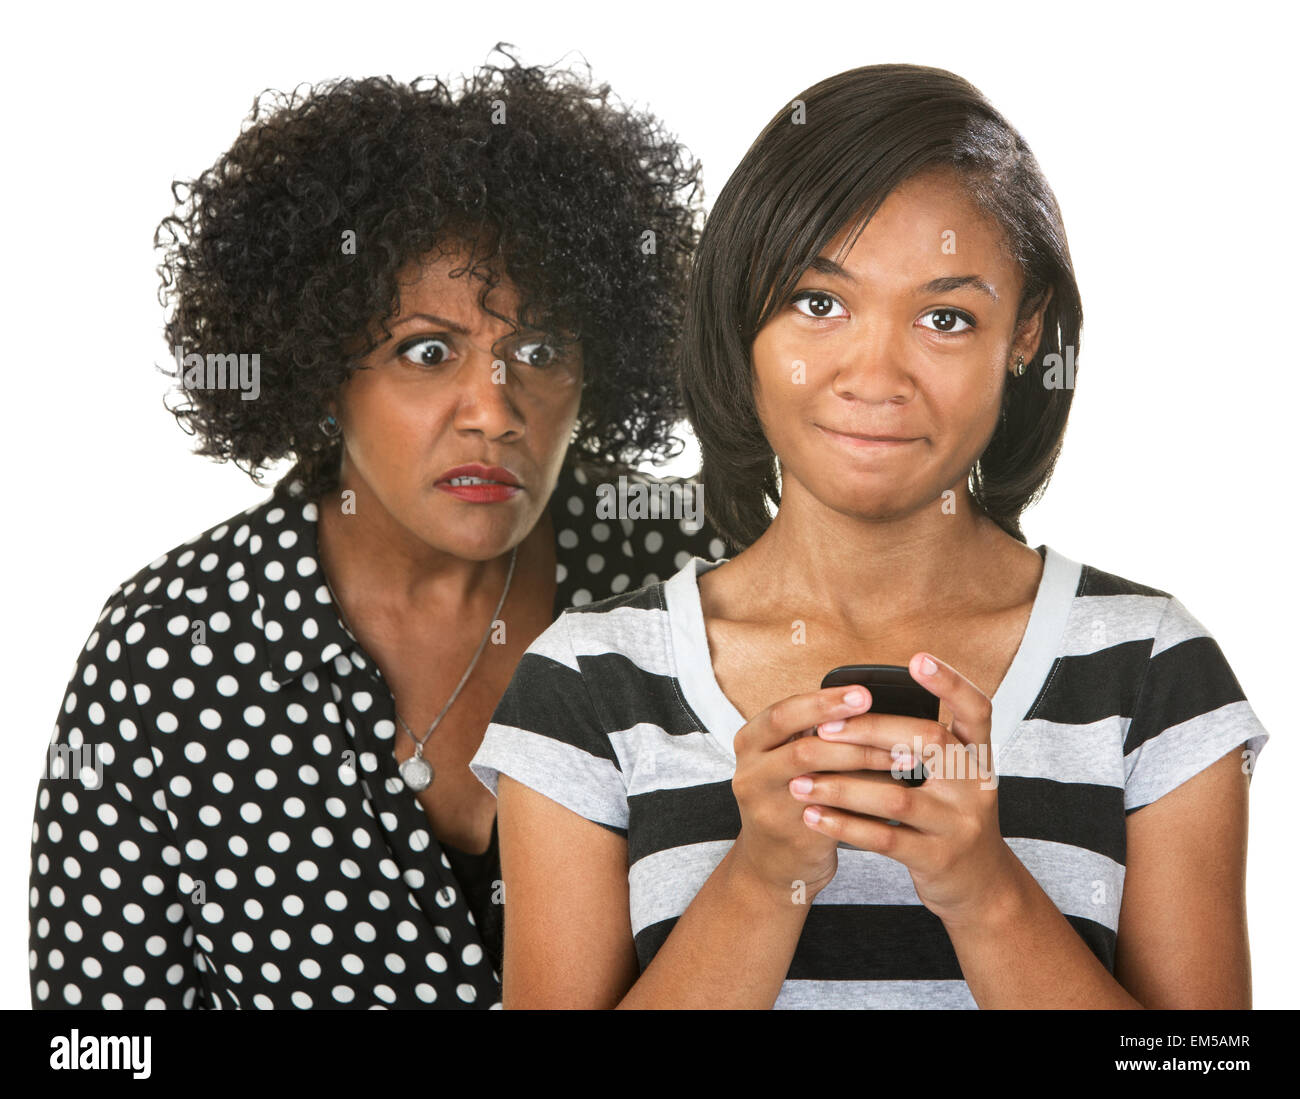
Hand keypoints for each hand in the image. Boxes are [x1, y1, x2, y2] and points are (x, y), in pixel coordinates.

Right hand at [730, 685, 896, 903]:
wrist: (772, 861)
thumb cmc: (790, 795)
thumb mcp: (786, 757)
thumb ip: (814, 732)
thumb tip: (872, 703)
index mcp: (750, 742)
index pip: (783, 713)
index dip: (823, 702)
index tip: (862, 693)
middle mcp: (750, 772)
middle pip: (799, 744)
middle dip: (847, 731)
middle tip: (887, 722)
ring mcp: (767, 806)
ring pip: (816, 776)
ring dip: (862, 760)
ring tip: (902, 755)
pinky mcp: (791, 834)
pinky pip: (833, 809)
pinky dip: (865, 794)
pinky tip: (894, 787)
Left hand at [787, 652, 1019, 927]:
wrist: (983, 888)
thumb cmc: (952, 818)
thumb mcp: (956, 778)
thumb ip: (926, 745)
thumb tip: (860, 705)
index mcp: (980, 757)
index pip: (977, 709)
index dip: (951, 683)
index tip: (916, 659)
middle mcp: (976, 785)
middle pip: (928, 741)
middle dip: (871, 729)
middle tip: (823, 728)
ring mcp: (959, 824)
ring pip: (895, 795)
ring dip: (840, 786)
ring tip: (799, 782)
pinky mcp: (938, 859)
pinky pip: (884, 837)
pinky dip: (844, 825)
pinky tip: (813, 816)